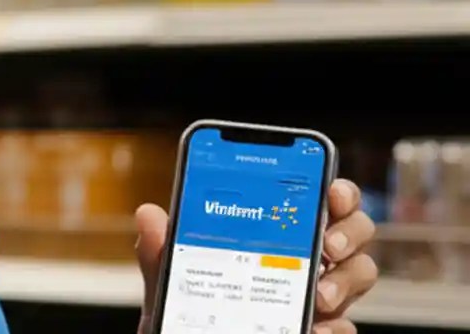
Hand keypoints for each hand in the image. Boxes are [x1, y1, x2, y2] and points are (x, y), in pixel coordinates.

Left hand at [134, 179, 378, 333]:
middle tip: (326, 244)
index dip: (333, 189)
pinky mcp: (319, 332)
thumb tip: (149, 215)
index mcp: (270, 236)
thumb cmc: (188, 321)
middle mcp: (302, 263)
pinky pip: (345, 329)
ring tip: (318, 295)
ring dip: (346, 280)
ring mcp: (316, 300)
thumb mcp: (170, 285)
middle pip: (352, 230)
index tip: (330, 191)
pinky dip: (335, 329)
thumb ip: (162, 253)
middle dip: (349, 229)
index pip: (313, 200)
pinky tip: (314, 330)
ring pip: (360, 274)